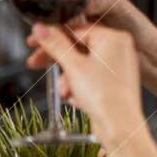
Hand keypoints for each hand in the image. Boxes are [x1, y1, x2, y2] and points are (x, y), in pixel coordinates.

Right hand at [29, 22, 150, 154]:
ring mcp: (119, 67)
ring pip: (83, 66)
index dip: (52, 36)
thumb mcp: (73, 66)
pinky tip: (76, 98)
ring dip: (68, 79)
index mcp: (115, 37)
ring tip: (65, 91)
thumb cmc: (106, 97)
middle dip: (60, 63)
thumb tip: (41, 29)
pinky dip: (80, 87)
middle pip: (78, 48)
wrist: (120, 128)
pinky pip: (91, 79)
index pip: (76, 29)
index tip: (36, 41)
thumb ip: (55, 44)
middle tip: (37, 62)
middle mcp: (120, 49)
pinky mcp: (115, 83)